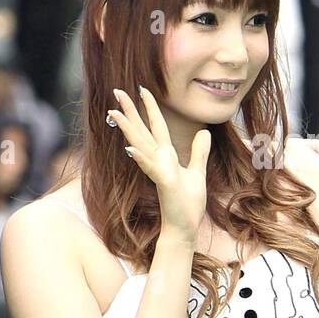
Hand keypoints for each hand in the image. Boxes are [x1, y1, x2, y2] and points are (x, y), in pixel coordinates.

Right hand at [108, 86, 209, 238]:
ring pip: (140, 145)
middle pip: (141, 130)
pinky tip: (130, 149)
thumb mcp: (197, 172)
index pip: (156, 126)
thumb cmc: (187, 204)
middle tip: (117, 91)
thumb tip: (204, 132)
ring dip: (128, 128)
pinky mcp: (163, 183)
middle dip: (129, 111)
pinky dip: (141, 158)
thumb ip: (199, 152)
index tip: (141, 89)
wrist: (184, 228)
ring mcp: (158, 171)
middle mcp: (158, 160)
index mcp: (166, 156)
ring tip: (114, 112)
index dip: (149, 108)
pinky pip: (150, 168)